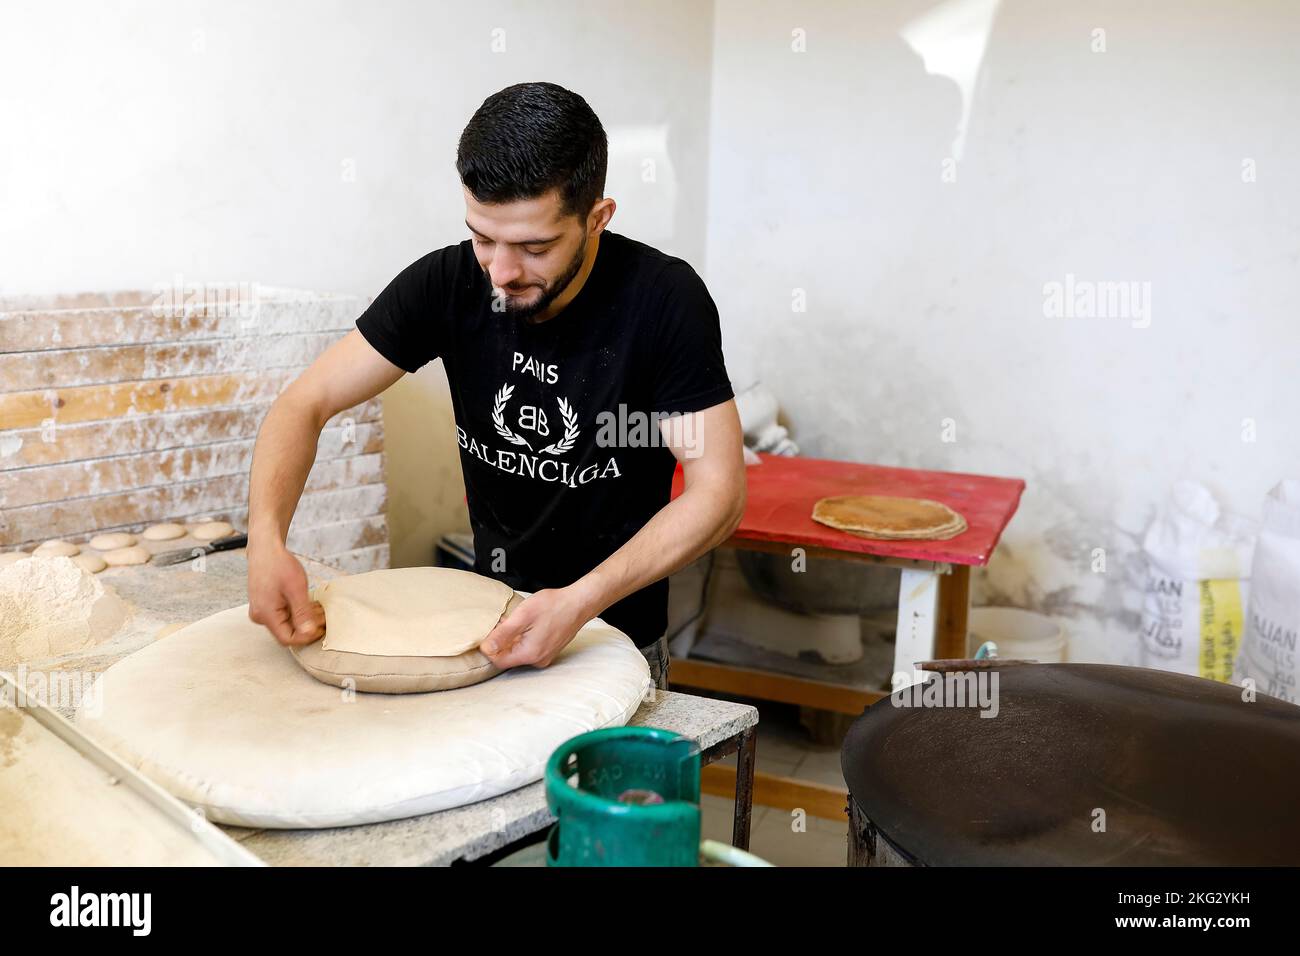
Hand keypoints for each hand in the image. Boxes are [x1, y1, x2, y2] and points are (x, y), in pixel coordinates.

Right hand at [247, 541, 324, 645]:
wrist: (265, 549)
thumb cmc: (279, 564)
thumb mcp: (296, 588)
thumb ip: (302, 613)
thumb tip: (309, 633)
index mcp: (265, 614)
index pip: (287, 639)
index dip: (306, 636)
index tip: (321, 626)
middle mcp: (260, 616)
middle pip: (287, 632)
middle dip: (307, 627)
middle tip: (323, 615)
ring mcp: (261, 611)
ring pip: (286, 624)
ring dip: (303, 619)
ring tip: (317, 607)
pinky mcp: (265, 605)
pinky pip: (282, 615)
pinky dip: (296, 612)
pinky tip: (307, 603)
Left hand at [479, 587, 593, 670]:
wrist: (579, 603)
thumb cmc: (553, 606)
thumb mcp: (523, 616)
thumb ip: (503, 634)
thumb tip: (485, 648)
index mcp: (530, 654)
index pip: (498, 661)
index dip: (489, 648)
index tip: (490, 631)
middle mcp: (538, 660)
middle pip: (508, 657)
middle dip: (501, 642)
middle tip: (503, 622)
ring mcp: (545, 657)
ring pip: (519, 652)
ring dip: (512, 639)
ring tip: (517, 620)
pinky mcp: (549, 651)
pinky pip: (529, 649)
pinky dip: (523, 638)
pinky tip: (528, 624)